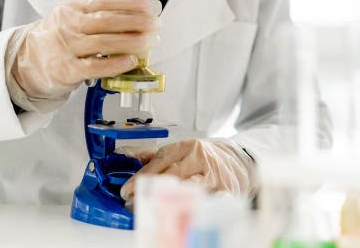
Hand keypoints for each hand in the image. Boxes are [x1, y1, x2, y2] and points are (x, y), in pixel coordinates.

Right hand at [12, 0, 161, 100]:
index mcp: (72, 8)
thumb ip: (98, 15)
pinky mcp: (66, 70)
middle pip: (107, 20)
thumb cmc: (59, 39)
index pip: (105, 0)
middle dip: (137, 22)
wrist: (26, 63)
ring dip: (132, 41)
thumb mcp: (72, 18)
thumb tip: (138, 15)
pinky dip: (115, 63)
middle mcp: (68, 25)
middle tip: (156, 25)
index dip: (131, 2)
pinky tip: (131, 61)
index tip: (151, 6)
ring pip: (104, 42)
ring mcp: (66, 48)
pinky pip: (95, 66)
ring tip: (150, 41)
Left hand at [118, 139, 255, 202]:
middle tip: (134, 201)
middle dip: (151, 190)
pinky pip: (210, 201)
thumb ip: (151, 154)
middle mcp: (200, 159)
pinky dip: (197, 207)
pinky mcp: (225, 192)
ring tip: (153, 208)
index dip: (142, 176)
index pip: (161, 160)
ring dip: (170, 200)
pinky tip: (184, 213)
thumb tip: (123, 154)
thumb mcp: (178, 150)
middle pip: (173, 175)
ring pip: (190, 188)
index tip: (127, 189)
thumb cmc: (201, 158)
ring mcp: (214, 176)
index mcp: (187, 146)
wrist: (236, 162)